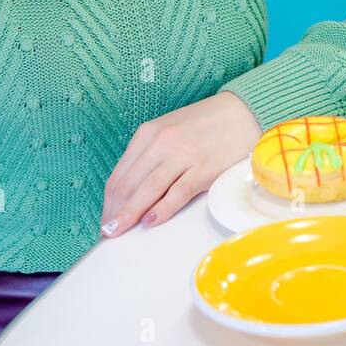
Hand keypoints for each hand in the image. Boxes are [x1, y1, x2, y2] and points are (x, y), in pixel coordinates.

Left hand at [98, 90, 262, 238]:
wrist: (241, 112)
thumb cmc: (202, 125)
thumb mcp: (167, 132)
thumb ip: (148, 158)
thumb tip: (130, 194)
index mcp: (147, 134)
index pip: (119, 175)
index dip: (108, 202)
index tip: (105, 220)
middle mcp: (161, 143)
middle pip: (129, 184)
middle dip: (115, 212)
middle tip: (108, 233)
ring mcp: (182, 155)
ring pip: (148, 190)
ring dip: (130, 214)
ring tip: (118, 232)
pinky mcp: (203, 168)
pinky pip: (177, 193)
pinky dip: (162, 209)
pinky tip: (150, 222)